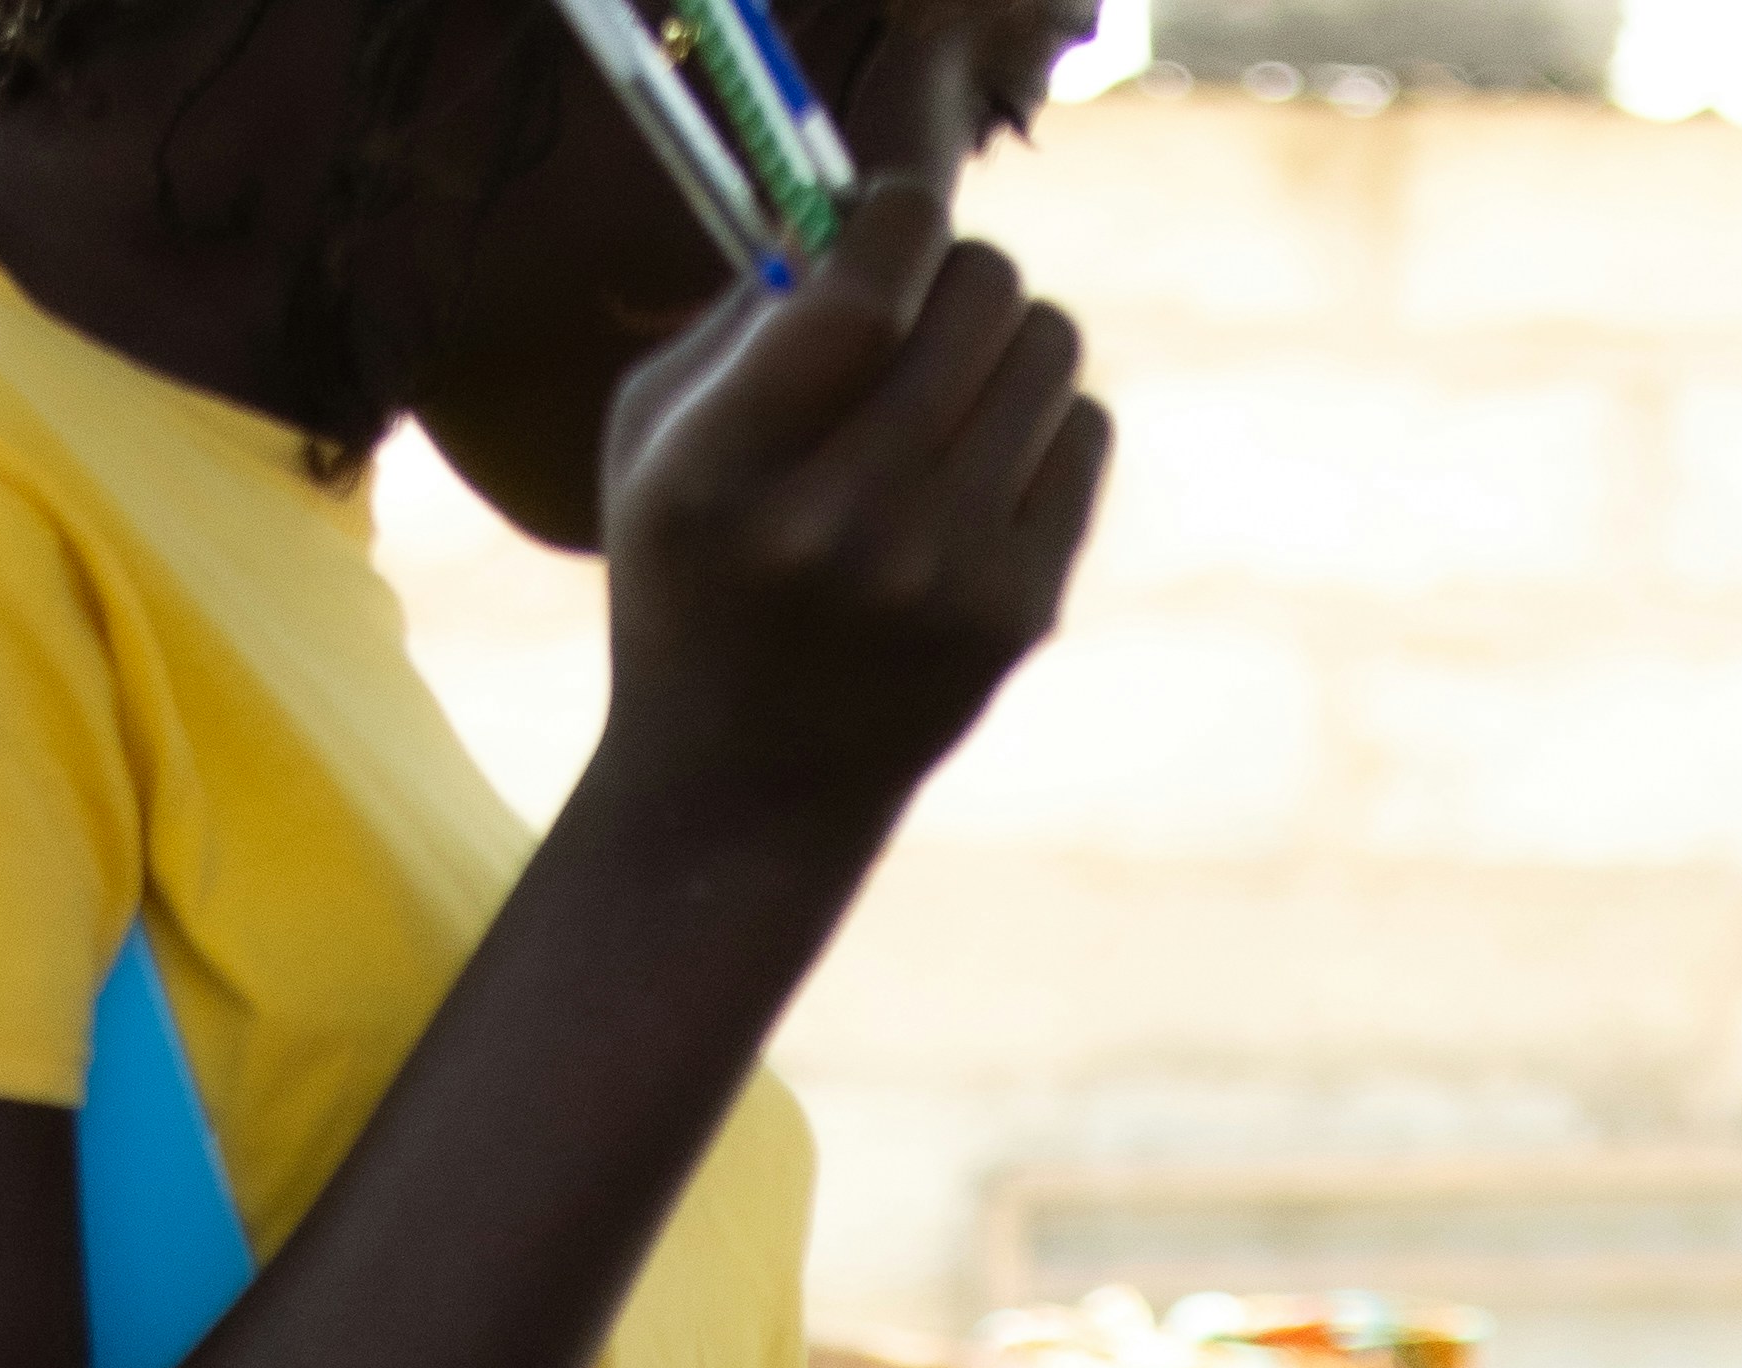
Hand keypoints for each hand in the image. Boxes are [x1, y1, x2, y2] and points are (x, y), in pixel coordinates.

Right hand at [595, 180, 1107, 876]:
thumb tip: (861, 198)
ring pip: (1050, 344)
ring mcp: (943, 579)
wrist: (742, 794)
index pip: (866, 284)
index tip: (887, 221)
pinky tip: (986, 459)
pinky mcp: (1018, 616)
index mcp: (726, 467)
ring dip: (1007, 336)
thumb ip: (746, 307)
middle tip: (921, 309)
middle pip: (979, 291)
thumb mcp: (656, 439)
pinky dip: (1044, 419)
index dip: (896, 214)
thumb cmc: (691, 578)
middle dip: (953, 271)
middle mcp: (842, 525)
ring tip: (956, 382)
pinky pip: (1085, 430)